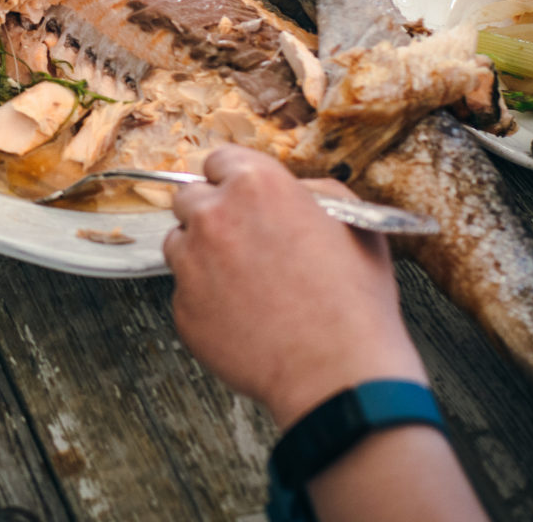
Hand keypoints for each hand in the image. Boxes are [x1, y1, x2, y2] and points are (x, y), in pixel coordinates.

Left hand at [163, 146, 427, 427]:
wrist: (339, 373)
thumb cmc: (354, 302)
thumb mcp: (353, 222)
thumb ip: (313, 192)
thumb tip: (292, 191)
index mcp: (255, 185)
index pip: (219, 159)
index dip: (233, 179)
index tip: (240, 195)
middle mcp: (213, 216)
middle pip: (189, 198)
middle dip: (212, 214)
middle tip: (244, 242)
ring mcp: (191, 263)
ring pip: (179, 244)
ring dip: (203, 256)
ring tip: (246, 284)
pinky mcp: (183, 308)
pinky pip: (185, 293)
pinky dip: (207, 301)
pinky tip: (244, 316)